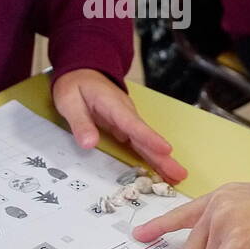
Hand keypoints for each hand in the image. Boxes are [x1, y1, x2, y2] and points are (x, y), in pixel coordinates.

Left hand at [51, 69, 186, 183]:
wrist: (82, 72)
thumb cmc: (75, 85)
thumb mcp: (69, 101)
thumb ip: (80, 122)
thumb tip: (89, 144)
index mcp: (113, 105)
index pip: (133, 124)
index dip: (149, 138)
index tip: (165, 149)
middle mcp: (126, 113)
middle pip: (146, 136)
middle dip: (163, 155)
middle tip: (180, 172)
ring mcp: (128, 121)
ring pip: (146, 142)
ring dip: (161, 159)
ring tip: (177, 176)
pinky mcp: (126, 127)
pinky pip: (140, 143)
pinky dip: (151, 156)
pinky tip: (160, 170)